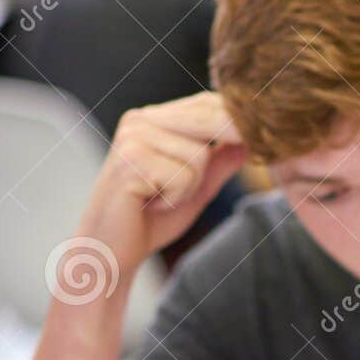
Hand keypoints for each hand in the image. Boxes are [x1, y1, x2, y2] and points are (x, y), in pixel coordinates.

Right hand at [76, 91, 248, 274]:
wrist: (110, 251)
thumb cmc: (150, 220)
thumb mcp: (195, 188)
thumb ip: (219, 163)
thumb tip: (249, 139)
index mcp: (153, 118)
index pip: (208, 108)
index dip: (229, 134)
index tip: (218, 164)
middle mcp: (140, 119)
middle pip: (210, 130)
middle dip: (202, 172)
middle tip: (169, 194)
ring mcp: (133, 137)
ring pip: (200, 157)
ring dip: (187, 190)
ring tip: (157, 199)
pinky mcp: (131, 161)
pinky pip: (183, 177)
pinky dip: (174, 200)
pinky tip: (149, 206)